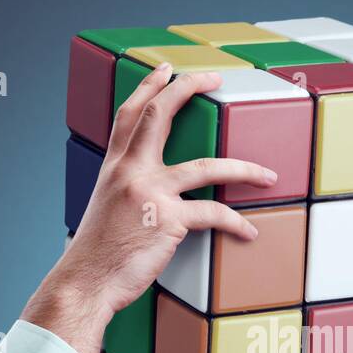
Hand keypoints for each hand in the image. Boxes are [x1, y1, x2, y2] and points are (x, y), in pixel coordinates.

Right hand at [21, 62, 275, 352]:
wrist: (85, 282)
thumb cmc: (97, 254)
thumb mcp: (105, 210)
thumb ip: (126, 192)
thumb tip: (148, 195)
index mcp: (114, 168)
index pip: (129, 115)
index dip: (148, 87)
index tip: (165, 70)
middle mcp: (129, 171)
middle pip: (160, 115)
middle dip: (188, 90)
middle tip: (214, 78)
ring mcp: (150, 192)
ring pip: (206, 166)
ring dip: (244, 170)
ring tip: (267, 175)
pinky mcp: (168, 220)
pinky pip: (214, 214)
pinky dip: (236, 223)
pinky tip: (249, 230)